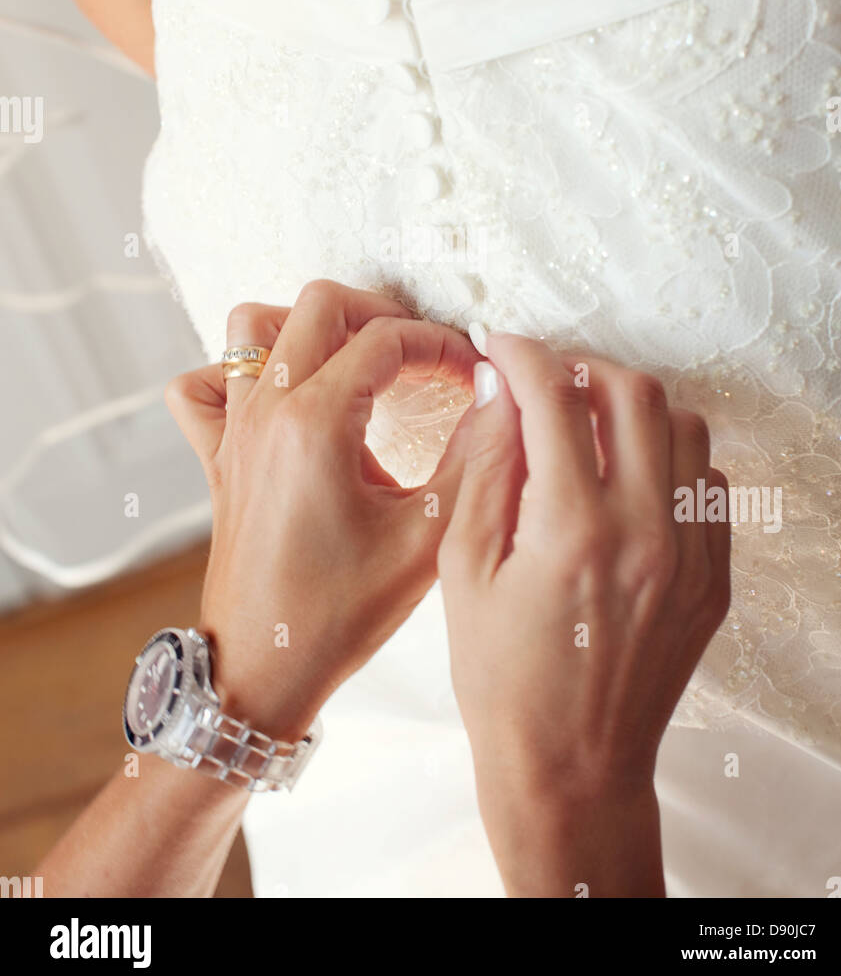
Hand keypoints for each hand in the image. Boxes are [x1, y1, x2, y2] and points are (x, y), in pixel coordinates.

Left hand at [165, 281, 477, 742]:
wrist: (263, 671)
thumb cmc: (338, 616)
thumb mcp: (429, 540)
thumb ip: (475, 461)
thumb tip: (502, 400)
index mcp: (316, 423)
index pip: (387, 338)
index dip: (440, 345)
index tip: (470, 374)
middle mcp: (266, 412)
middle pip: (320, 305)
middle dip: (383, 316)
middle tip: (422, 356)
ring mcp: (234, 431)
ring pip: (253, 327)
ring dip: (309, 326)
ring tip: (356, 360)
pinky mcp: (218, 458)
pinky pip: (204, 386)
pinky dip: (237, 372)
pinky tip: (282, 396)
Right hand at [438, 336, 729, 896]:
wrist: (571, 767)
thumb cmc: (501, 678)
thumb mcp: (462, 569)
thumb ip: (485, 468)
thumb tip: (502, 390)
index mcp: (573, 530)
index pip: (557, 397)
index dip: (523, 354)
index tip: (500, 345)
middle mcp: (646, 532)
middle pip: (633, 393)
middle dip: (581, 369)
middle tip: (544, 384)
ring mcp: (691, 555)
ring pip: (683, 427)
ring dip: (632, 410)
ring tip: (588, 429)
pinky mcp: (712, 577)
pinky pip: (708, 481)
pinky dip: (668, 460)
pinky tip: (626, 482)